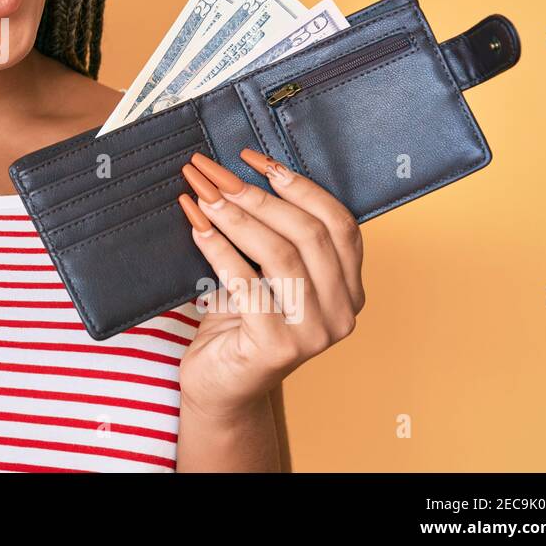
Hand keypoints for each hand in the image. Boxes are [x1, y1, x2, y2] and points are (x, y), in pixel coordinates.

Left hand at [176, 148, 365, 420]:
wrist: (221, 386)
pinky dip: (219, 250)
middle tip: (213, 172)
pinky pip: (246, 285)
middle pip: (307, 233)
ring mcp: (314, 332)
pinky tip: (196, 227)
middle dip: (255, 194)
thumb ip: (271, 233)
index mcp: (350, 286)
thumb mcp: (265, 273)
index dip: (297, 184)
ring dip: (235, 217)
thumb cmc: (241, 322)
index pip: (338, 222)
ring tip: (203, 193)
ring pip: (279, 255)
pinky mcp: (277, 347)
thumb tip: (238, 172)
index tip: (253, 158)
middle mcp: (343, 310)